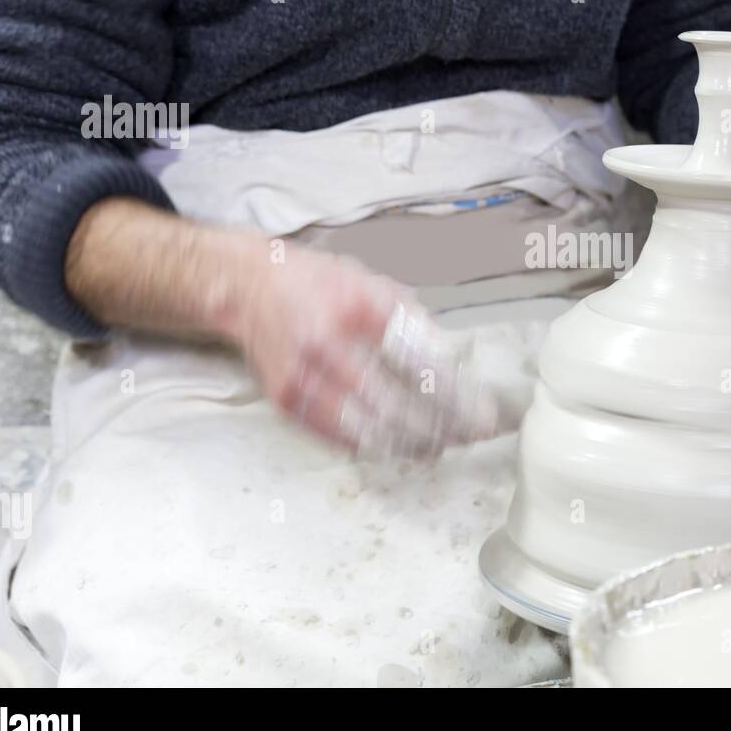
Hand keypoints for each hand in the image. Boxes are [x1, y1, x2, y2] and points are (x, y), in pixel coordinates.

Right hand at [67, 198, 497, 457]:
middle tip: (469, 435)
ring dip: (411, 442)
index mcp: (357, 306)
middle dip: (438, 426)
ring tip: (443, 445)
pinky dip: (376, 446)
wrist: (249, 289)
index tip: (481, 409)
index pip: (418, 359)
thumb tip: (455, 362)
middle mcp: (327, 343)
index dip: (454, 392)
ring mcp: (303, 376)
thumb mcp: (373, 283)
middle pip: (394, 401)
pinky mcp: (288, 401)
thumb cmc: (320, 284)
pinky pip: (340, 436)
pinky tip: (402, 446)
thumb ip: (412, 320)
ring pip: (368, 428)